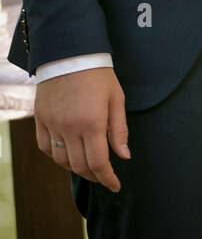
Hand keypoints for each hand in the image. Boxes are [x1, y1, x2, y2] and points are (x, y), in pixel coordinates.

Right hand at [34, 67, 130, 190]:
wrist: (70, 52)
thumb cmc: (98, 74)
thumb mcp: (116, 99)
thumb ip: (119, 130)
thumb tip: (124, 156)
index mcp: (91, 123)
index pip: (98, 163)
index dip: (107, 179)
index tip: (115, 186)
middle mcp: (69, 128)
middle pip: (79, 166)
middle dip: (94, 176)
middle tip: (104, 176)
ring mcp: (52, 124)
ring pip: (61, 160)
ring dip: (75, 168)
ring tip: (88, 166)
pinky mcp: (40, 119)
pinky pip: (44, 147)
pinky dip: (56, 156)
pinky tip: (67, 153)